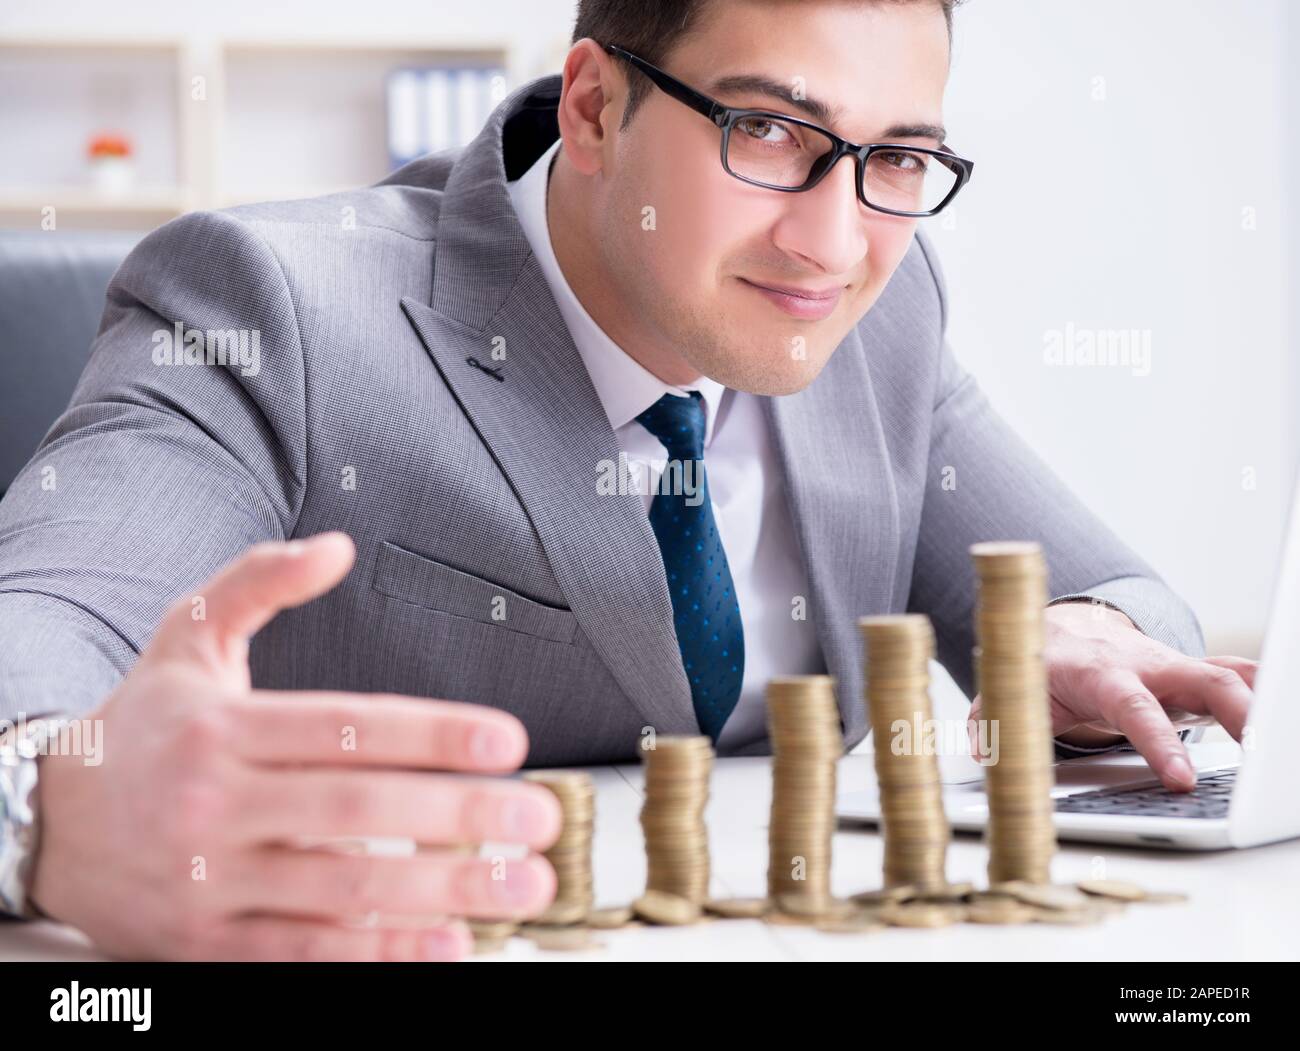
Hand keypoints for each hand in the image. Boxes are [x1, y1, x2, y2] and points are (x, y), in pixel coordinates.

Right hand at [27, 532, 560, 960]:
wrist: (47, 824)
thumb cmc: (144, 724)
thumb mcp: (186, 635)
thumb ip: (260, 582)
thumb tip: (338, 546)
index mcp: (223, 726)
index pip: (346, 728)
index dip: (433, 733)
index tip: (507, 742)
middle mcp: (216, 803)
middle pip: (357, 811)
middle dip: (459, 816)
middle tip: (540, 819)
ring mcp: (210, 880)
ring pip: (340, 890)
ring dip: (442, 890)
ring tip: (521, 883)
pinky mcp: (206, 942)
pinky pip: (304, 952)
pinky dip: (379, 952)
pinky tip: (447, 942)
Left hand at [967, 601, 1254, 792]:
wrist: (1063, 629)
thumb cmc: (1042, 667)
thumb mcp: (1009, 692)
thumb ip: (994, 724)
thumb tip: (982, 751)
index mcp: (1100, 674)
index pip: (1134, 709)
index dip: (1159, 741)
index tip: (1181, 779)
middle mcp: (1145, 666)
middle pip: (1202, 681)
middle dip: (1236, 714)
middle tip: (1260, 753)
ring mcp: (1174, 667)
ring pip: (1230, 675)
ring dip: (1260, 705)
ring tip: (1277, 747)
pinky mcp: (1193, 672)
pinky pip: (1238, 675)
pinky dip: (1266, 690)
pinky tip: (1281, 716)